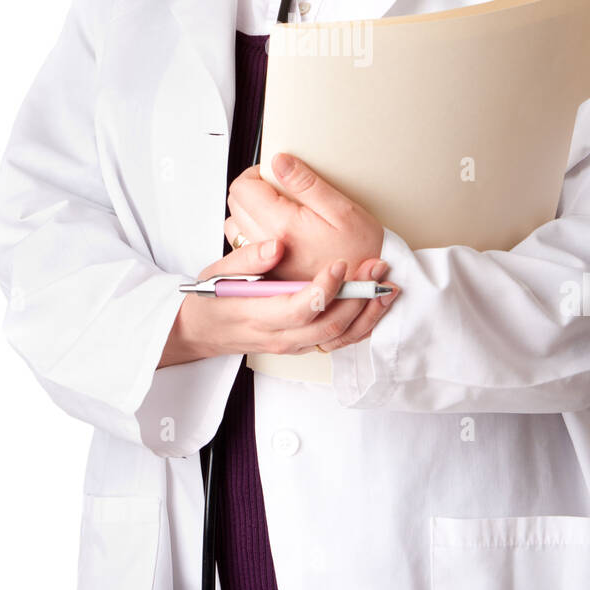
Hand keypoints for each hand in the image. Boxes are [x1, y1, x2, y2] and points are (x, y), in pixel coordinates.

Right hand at [159, 236, 398, 365]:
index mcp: (258, 316)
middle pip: (327, 327)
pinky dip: (361, 325)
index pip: (299, 309)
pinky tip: (375, 304)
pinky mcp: (301, 345)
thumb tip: (277, 245)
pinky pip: (337, 342)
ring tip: (385, 286)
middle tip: (375, 268)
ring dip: (366, 313)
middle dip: (356, 298)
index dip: (324, 289)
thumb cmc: (212, 298)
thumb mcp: (219, 273)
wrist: (203, 330)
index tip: (340, 264)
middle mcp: (279, 336)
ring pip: (337, 338)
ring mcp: (292, 345)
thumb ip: (248, 259)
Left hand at [224, 153, 384, 282]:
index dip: (256, 174)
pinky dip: (254, 233)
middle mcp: (267, 247)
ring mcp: (265, 263)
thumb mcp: (342, 210)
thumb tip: (280, 162)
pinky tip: (279, 232)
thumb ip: (307, 184)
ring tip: (280, 210)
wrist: (366, 288)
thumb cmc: (361, 251)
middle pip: (235, 205)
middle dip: (253, 191)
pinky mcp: (268, 274)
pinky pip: (244, 248)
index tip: (275, 173)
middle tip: (281, 189)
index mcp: (283, 226)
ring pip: (235, 226)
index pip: (243, 188)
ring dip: (251, 212)